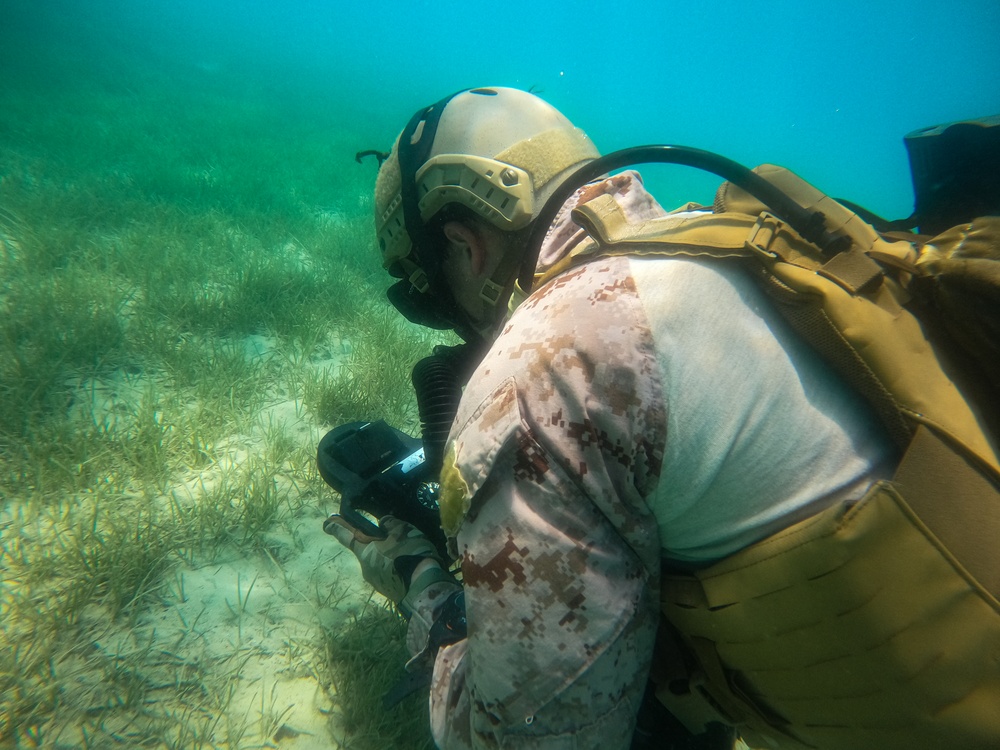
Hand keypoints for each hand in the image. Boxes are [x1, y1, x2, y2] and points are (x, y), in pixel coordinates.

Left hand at [325, 514, 445, 604]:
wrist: (423, 586)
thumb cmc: (409, 554)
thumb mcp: (402, 530)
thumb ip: (390, 524)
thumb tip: (383, 522)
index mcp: (364, 549)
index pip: (344, 534)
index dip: (336, 526)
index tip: (328, 522)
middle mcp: (364, 566)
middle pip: (365, 549)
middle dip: (375, 543)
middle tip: (391, 537)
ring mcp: (375, 581)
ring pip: (377, 562)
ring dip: (387, 556)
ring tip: (406, 552)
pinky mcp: (386, 589)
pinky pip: (387, 573)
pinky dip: (393, 567)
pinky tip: (408, 564)